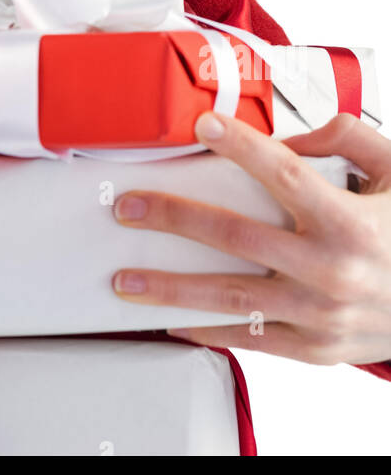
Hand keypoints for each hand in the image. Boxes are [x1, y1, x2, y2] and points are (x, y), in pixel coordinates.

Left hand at [111, 110, 390, 365]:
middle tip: (129, 207)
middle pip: (237, 238)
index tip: (202, 124)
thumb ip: (346, 139)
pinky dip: (206, 330)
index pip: (286, 173)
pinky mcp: (315, 350)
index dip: (242, 145)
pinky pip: (251, 341)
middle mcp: (331, 270)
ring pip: (232, 299)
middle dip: (174, 218)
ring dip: (171, 288)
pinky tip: (170, 321)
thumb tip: (287, 133)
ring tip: (125, 279)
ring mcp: (319, 315)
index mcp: (349, 221)